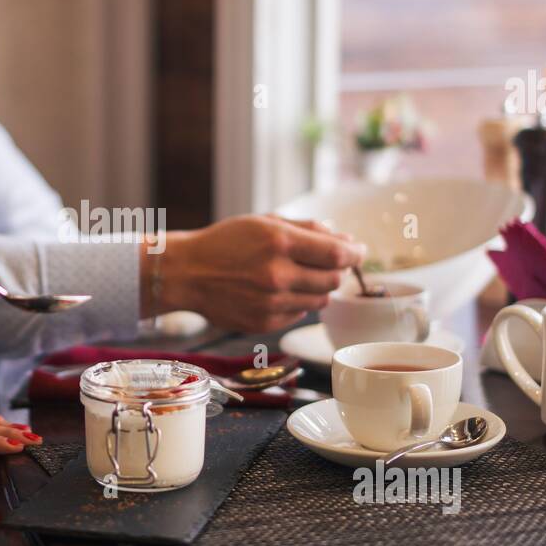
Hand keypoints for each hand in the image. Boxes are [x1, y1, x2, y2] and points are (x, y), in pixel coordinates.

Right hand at [146, 214, 365, 333]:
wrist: (187, 273)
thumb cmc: (226, 243)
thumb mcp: (265, 222)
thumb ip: (308, 230)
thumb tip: (347, 241)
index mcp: (279, 242)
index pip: (337, 254)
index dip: (355, 253)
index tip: (358, 251)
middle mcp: (277, 275)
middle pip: (333, 279)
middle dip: (337, 269)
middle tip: (329, 262)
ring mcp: (271, 303)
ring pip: (320, 300)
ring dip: (318, 287)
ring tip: (298, 275)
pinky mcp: (265, 323)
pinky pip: (300, 313)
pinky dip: (298, 302)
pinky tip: (278, 290)